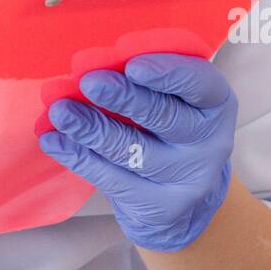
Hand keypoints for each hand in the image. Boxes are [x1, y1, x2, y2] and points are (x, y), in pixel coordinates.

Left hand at [38, 53, 237, 251]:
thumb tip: (92, 63)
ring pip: (133, 150)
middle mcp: (209, 142)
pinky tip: (54, 140)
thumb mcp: (174, 96)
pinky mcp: (159, 206)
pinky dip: (79, 157)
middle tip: (89, 81)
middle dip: (123, 97)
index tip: (132, 64)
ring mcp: (186, 179)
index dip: (167, 73)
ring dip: (91, 128)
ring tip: (60, 111)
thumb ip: (144, 76)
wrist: (187, 196)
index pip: (199, 83)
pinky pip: (112, 179)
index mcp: (216, 103)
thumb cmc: (171, 124)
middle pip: (164, 116)